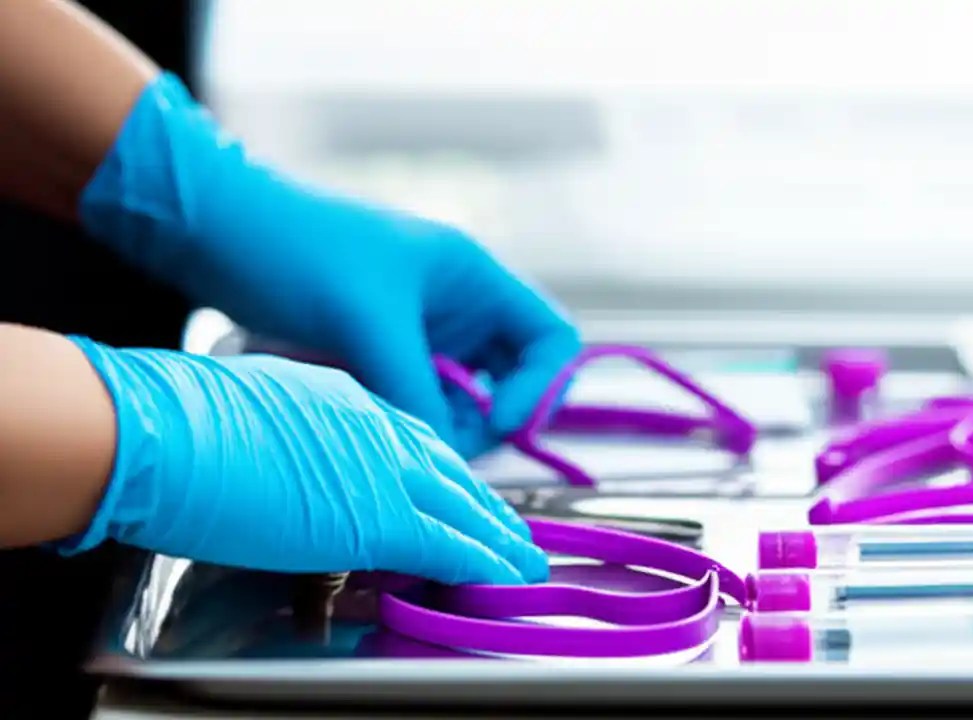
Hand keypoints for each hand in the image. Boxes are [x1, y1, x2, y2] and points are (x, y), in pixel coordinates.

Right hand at [63, 336, 548, 583]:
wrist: (163, 431)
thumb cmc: (175, 424)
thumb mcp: (247, 417)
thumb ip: (283, 447)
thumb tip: (283, 479)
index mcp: (340, 398)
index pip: (405, 436)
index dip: (435, 468)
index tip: (454, 486)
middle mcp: (373, 426)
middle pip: (446, 468)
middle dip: (481, 502)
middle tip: (508, 526)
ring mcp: (381, 470)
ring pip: (459, 506)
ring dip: (497, 537)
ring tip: (522, 560)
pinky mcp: (379, 519)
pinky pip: (447, 545)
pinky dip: (482, 564)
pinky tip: (505, 577)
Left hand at [79, 73, 580, 456]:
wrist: (214, 229)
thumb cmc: (299, 252)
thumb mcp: (368, 322)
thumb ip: (416, 391)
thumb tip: (447, 455)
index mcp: (474, 277)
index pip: (550, 339)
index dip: (540, 387)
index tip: (499, 421)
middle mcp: (458, 305)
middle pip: (512, 377)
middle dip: (489, 417)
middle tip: (445, 446)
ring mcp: (421, 330)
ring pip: (462, 397)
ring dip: (444, 423)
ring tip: (400, 435)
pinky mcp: (382, 351)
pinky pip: (418, 398)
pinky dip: (408, 418)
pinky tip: (375, 425)